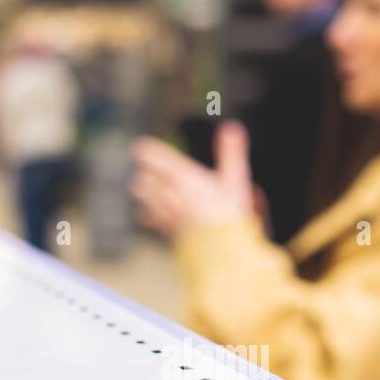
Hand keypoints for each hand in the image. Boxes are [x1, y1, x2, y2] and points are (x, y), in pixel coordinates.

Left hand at [131, 121, 254, 236]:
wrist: (221, 251)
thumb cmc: (229, 214)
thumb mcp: (236, 179)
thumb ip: (231, 152)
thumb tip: (231, 128)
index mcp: (182, 177)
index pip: (152, 157)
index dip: (147, 150)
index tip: (144, 148)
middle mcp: (169, 194)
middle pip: (143, 178)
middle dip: (147, 173)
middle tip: (152, 170)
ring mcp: (166, 213)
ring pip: (143, 197)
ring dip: (145, 191)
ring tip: (149, 188)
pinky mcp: (167, 229)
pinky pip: (149, 218)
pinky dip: (149, 213)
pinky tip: (153, 213)